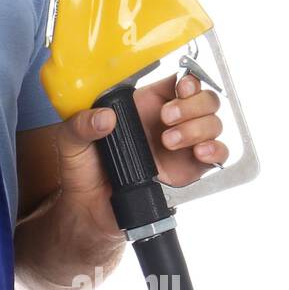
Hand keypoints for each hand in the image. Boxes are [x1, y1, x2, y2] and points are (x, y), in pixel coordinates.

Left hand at [53, 71, 228, 242]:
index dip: (188, 80)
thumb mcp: (70, 141)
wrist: (90, 209)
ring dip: (198, 127)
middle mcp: (168, 122)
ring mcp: (182, 146)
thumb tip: (105, 117)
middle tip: (167, 117)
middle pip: (205, 100)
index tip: (181, 87)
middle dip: (193, 104)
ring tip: (169, 141)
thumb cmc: (83, 170)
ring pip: (213, 124)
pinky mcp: (189, 170)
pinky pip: (218, 155)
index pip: (179, 81)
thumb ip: (80, 124)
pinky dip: (215, 150)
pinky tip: (199, 153)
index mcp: (143, 105)